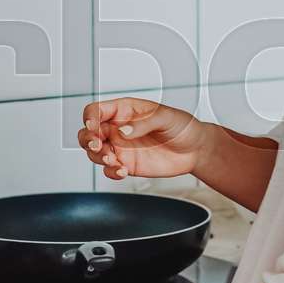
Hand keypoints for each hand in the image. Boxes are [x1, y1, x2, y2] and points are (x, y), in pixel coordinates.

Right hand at [77, 97, 206, 180]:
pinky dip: (110, 172)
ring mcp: (120, 148)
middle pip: (88, 132)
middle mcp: (117, 129)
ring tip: (114, 160)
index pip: (96, 110)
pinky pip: (109, 170)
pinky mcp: (126, 164)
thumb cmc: (181, 126)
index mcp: (123, 111)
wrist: (195, 149)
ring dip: (98, 157)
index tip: (94, 126)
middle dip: (88, 139)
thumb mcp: (166, 117)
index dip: (90, 117)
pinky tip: (122, 171)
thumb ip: (143, 123)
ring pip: (94, 152)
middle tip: (98, 145)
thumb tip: (123, 131)